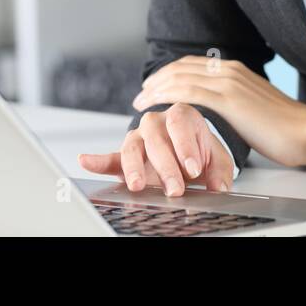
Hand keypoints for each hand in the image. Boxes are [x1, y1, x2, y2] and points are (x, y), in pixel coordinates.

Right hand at [77, 102, 233, 196]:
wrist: (187, 154)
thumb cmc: (199, 152)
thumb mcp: (217, 158)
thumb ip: (220, 171)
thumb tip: (219, 187)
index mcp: (181, 115)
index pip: (180, 124)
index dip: (185, 146)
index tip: (193, 169)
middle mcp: (156, 123)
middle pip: (156, 139)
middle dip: (166, 166)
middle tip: (175, 189)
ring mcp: (138, 138)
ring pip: (132, 147)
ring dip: (134, 167)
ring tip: (137, 185)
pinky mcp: (124, 156)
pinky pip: (108, 157)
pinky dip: (96, 161)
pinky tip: (85, 161)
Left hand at [131, 57, 305, 167]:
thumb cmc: (284, 127)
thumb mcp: (253, 106)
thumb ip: (234, 103)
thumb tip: (215, 112)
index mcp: (235, 71)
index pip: (192, 64)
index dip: (168, 74)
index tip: (153, 86)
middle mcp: (229, 71)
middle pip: (181, 68)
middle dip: (156, 80)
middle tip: (141, 95)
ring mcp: (228, 84)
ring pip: (180, 78)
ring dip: (156, 89)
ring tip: (141, 104)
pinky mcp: (228, 101)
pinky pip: (189, 93)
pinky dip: (168, 98)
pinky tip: (156, 108)